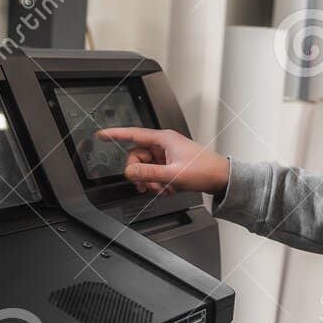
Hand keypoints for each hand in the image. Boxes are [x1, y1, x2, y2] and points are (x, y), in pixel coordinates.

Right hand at [95, 127, 229, 197]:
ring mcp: (167, 155)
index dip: (115, 135)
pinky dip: (158, 183)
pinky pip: (155, 173)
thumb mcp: (173, 174)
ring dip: (150, 181)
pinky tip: (168, 188)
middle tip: (145, 186)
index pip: (133, 134)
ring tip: (162, 189)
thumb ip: (148, 173)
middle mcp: (164, 145)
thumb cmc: (204, 171)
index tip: (101, 135)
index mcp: (163, 139)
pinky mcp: (170, 164)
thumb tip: (130, 172)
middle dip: (139, 173)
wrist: (221, 178)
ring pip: (145, 167)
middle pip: (137, 156)